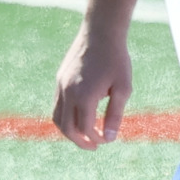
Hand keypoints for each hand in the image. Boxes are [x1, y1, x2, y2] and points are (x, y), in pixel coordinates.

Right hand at [53, 25, 132, 149]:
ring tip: (83, 135)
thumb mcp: (123, 88)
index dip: (96, 139)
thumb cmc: (116, 60)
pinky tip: (79, 117)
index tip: (107, 140)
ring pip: (57, 117)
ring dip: (69, 131)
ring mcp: (61, 85)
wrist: (100, 32)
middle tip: (93, 146)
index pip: (85, 128)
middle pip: (67, 128)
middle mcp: (68, 92)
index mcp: (84, 96)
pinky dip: (64, 116)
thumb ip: (115, 115)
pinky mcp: (59, 79)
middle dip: (79, 141)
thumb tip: (109, 138)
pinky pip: (56, 105)